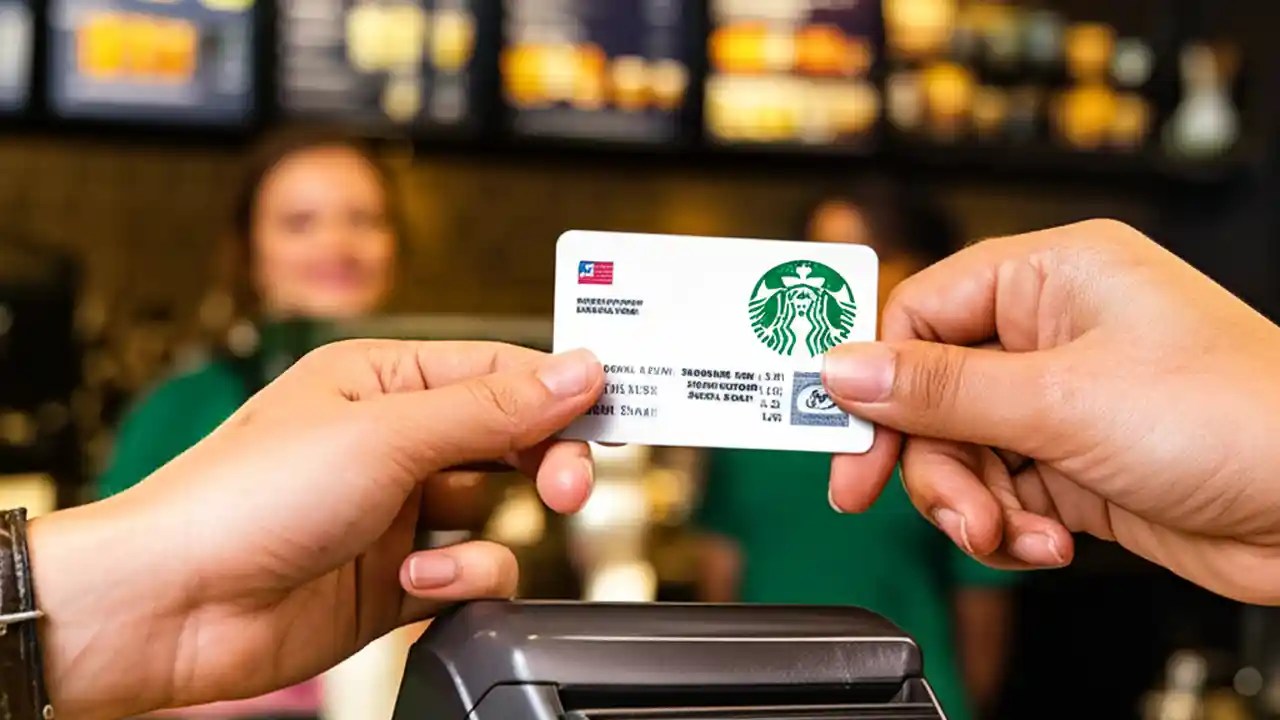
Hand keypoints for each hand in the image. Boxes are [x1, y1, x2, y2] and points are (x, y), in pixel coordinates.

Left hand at [29, 341, 603, 719]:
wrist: (169, 607)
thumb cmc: (242, 497)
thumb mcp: (385, 436)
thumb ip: (492, 409)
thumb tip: (576, 371)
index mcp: (384, 380)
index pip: (500, 370)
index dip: (561, 388)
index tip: (615, 408)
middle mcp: (395, 442)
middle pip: (512, 438)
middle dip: (546, 461)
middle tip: (570, 483)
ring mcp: (396, 513)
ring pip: (497, 512)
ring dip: (482, 535)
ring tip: (438, 549)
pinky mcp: (395, 581)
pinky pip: (469, 573)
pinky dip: (457, 582)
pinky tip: (415, 585)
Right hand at [823, 220, 1279, 604]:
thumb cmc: (1238, 418)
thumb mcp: (1062, 400)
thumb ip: (941, 388)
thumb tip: (845, 368)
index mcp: (1052, 277)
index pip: (921, 312)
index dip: (874, 375)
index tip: (841, 433)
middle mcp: (1052, 332)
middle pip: (932, 393)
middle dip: (929, 459)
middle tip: (924, 505)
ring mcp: (1063, 400)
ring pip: (960, 451)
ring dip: (972, 503)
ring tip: (1008, 533)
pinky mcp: (1075, 463)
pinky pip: (1001, 491)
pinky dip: (1009, 525)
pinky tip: (1046, 543)